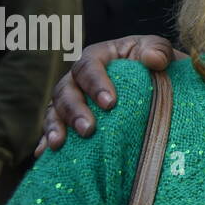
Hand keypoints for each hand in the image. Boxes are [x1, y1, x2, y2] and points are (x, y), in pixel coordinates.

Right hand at [35, 35, 181, 155]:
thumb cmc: (155, 63)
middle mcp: (78, 77)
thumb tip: (153, 59)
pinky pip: (52, 129)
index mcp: (98, 56)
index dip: (96, 83)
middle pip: (66, 90)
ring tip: (59, 144)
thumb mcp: (159, 51)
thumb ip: (158, 50)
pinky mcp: (69, 119)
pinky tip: (45, 154)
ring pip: (54, 109)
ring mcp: (71, 98)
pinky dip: (47, 140)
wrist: (156, 81)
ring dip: (55, 126)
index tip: (111, 104)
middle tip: (88, 130)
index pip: (89, 66)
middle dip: (75, 110)